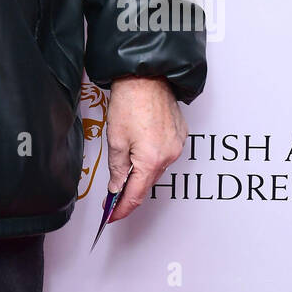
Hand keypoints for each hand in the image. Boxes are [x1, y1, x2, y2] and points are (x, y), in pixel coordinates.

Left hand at [105, 76, 186, 221]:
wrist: (146, 75)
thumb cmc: (130, 101)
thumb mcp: (116, 139)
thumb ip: (117, 169)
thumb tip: (116, 188)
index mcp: (151, 160)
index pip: (135, 195)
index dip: (121, 209)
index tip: (111, 216)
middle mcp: (169, 155)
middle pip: (146, 182)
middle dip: (130, 191)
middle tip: (112, 197)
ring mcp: (177, 145)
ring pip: (156, 168)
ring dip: (141, 172)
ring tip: (124, 168)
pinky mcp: (180, 135)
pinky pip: (164, 154)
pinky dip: (151, 157)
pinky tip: (140, 149)